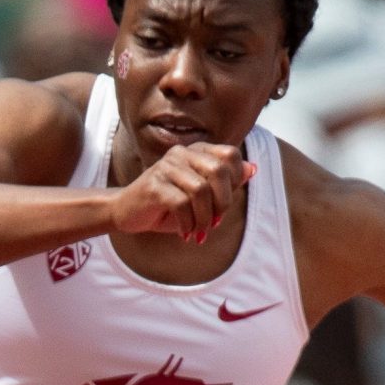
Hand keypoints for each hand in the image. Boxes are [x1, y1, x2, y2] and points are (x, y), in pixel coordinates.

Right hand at [109, 144, 256, 241]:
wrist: (130, 213)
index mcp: (196, 152)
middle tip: (215, 222)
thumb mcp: (205, 196)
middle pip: (218, 170)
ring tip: (199, 231)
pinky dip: (188, 223)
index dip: (235, 182)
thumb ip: (228, 182)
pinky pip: (181, 203)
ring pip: (201, 190)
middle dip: (223, 203)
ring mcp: (165, 167)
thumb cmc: (171, 205)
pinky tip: (185, 233)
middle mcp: (181, 154)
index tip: (224, 204)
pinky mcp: (153, 185)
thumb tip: (253, 168)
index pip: (230, 155)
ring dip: (205, 218)